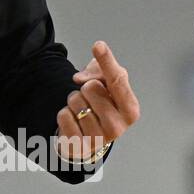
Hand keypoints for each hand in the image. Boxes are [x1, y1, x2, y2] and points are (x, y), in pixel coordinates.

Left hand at [57, 40, 139, 162]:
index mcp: (131, 111)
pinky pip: (63, 115)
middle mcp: (118, 128)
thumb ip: (100, 73)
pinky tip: (73, 122)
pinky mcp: (79, 147)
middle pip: (91, 88)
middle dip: (85, 89)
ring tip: (82, 112)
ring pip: (74, 101)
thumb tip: (81, 78)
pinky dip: (64, 114)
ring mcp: (98, 140)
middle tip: (90, 100)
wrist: (89, 138)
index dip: (107, 61)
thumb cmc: (102, 107)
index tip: (98, 46)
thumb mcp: (107, 87)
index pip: (117, 80)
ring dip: (73, 102)